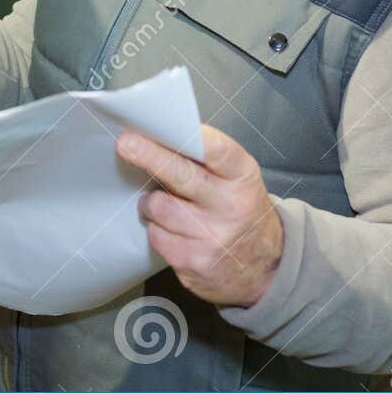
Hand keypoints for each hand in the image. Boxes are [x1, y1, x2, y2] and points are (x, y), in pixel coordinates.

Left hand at [116, 125, 284, 308]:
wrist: (265, 266)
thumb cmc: (241, 211)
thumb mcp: (237, 181)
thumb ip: (206, 162)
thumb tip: (158, 138)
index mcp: (242, 178)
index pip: (218, 152)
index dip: (193, 137)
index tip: (165, 126)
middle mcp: (231, 206)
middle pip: (182, 176)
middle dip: (150, 157)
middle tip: (126, 144)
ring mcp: (212, 237)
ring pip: (160, 208)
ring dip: (151, 203)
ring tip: (158, 203)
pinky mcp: (193, 262)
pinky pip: (157, 236)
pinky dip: (157, 229)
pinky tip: (171, 229)